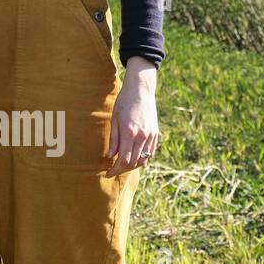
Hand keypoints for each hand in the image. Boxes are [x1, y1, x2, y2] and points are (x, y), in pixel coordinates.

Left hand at [105, 57, 159, 177]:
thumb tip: (110, 156)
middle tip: (113, 170)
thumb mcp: (114, 119)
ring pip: (144, 159)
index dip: (115, 169)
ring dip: (133, 165)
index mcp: (130, 133)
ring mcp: (151, 136)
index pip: (123, 159)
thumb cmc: (124, 103)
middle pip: (134, 162)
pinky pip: (150, 152)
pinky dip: (142, 158)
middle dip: (122, 169)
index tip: (108, 173)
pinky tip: (134, 157)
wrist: (141, 90)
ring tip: (122, 165)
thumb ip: (113, 139)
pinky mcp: (155, 134)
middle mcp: (142, 136)